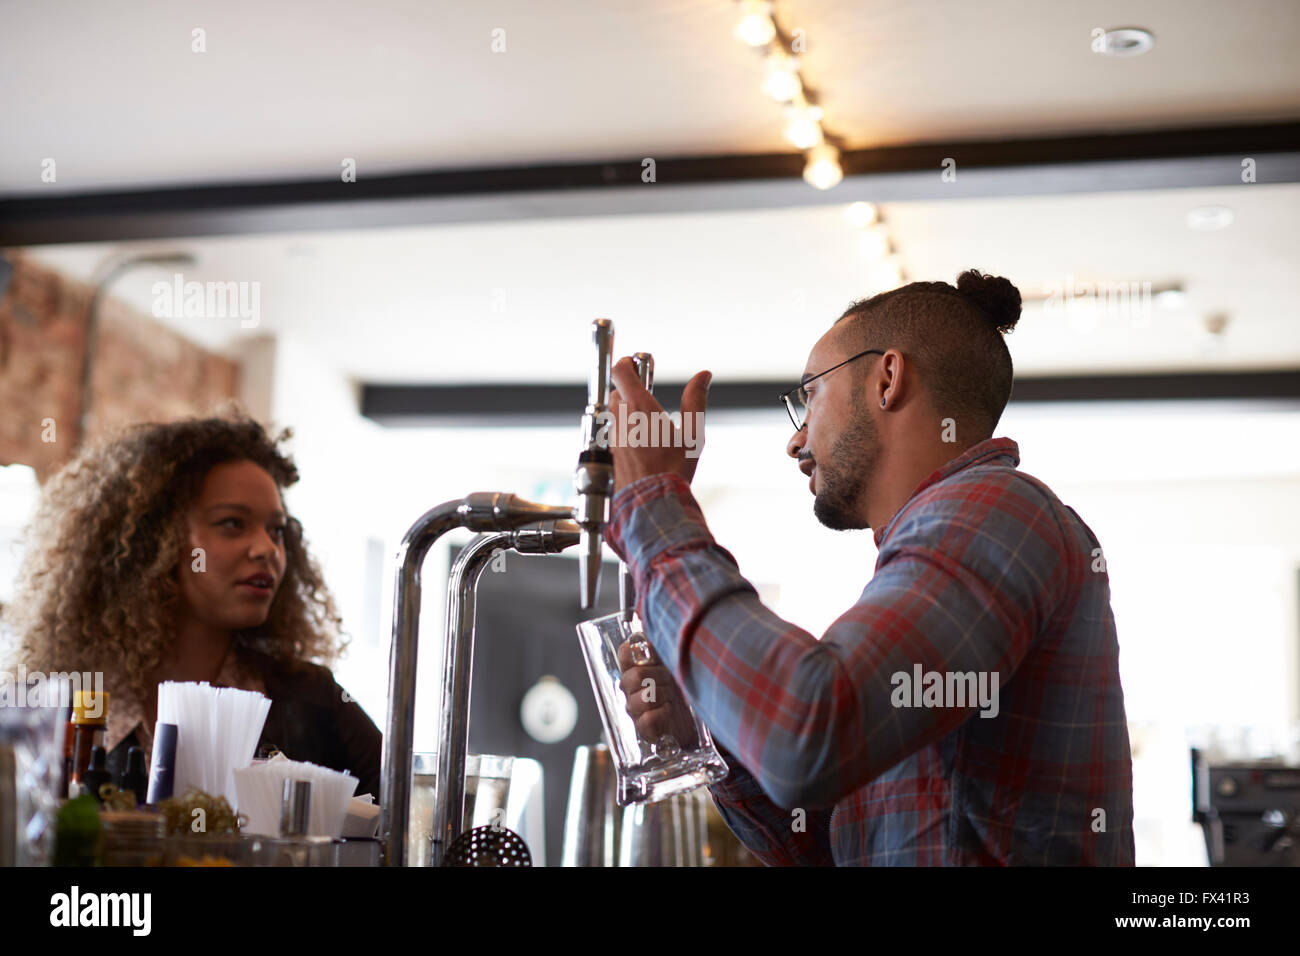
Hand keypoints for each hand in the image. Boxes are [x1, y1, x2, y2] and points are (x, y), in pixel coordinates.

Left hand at [607, 357, 710, 493]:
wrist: (649, 507)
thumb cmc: (673, 473)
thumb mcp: (693, 436)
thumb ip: (695, 401)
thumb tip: (703, 376)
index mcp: (639, 408)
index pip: (620, 371)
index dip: (627, 363)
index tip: (637, 363)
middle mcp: (619, 419)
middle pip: (617, 392)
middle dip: (631, 390)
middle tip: (648, 398)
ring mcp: (610, 437)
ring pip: (614, 414)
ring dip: (626, 413)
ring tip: (647, 428)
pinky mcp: (606, 454)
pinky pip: (612, 435)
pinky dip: (623, 434)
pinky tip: (640, 449)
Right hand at [617, 637, 700, 749]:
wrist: (693, 723)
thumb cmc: (682, 692)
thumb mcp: (676, 666)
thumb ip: (666, 648)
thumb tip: (660, 626)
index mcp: (637, 669)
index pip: (625, 653)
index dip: (637, 652)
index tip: (653, 655)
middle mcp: (631, 689)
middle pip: (634, 675)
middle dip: (657, 677)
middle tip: (670, 681)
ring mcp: (635, 709)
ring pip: (640, 697)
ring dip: (662, 695)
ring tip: (672, 699)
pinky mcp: (643, 729)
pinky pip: (647, 719)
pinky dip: (662, 714)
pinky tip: (669, 712)